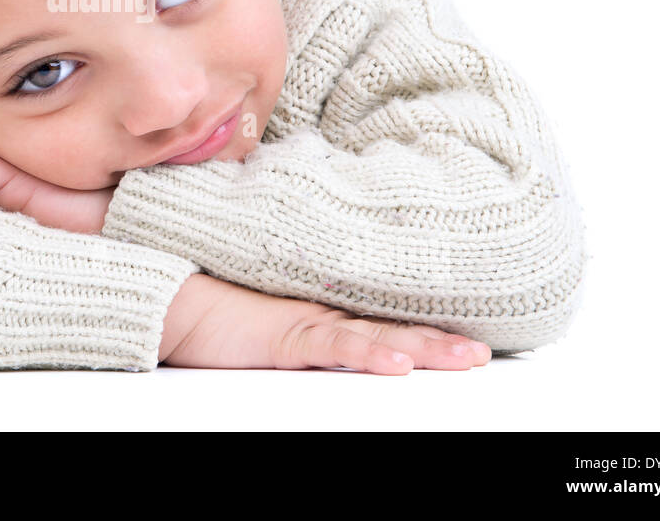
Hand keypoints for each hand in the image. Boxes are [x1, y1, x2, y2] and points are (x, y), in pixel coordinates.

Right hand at [160, 274, 491, 373]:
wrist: (174, 298)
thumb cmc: (215, 309)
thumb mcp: (270, 322)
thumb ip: (305, 327)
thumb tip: (335, 334)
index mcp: (323, 310)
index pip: (384, 320)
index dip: (427, 329)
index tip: (469, 338)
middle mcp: (324, 313)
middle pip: (394, 326)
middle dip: (442, 342)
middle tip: (485, 354)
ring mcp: (308, 322)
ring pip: (378, 335)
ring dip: (425, 348)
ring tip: (466, 358)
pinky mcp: (287, 336)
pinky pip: (334, 346)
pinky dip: (368, 353)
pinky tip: (397, 362)